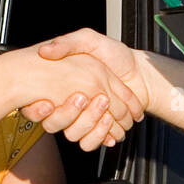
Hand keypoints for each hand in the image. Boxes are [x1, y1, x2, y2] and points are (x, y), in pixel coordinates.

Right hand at [19, 30, 148, 145]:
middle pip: (57, 122)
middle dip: (75, 114)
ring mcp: (82, 118)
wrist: (141, 72)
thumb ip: (68, 43)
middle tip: (93, 99)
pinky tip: (109, 127)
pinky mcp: (96, 129)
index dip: (44, 107)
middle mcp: (68, 103)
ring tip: (106, 114)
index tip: (62, 99)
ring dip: (90, 125)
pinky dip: (99, 137)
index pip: (42, 104)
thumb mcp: (88, 40)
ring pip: (73, 134)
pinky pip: (88, 143)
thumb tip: (45, 51)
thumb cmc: (115, 55)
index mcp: (61, 84)